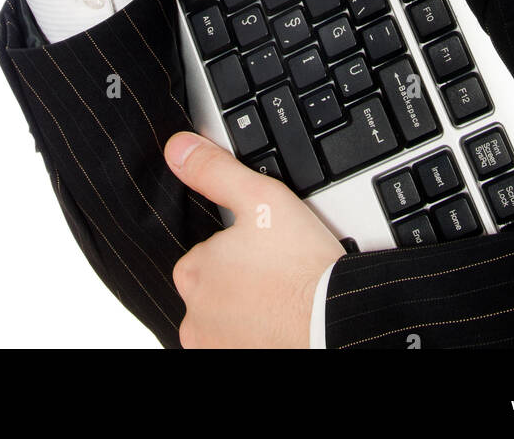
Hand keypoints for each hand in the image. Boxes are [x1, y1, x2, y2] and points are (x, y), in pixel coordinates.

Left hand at [165, 131, 345, 348]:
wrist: (335, 324)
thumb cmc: (302, 268)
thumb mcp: (261, 198)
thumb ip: (214, 171)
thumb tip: (177, 148)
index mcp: (193, 272)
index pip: (207, 254)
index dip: (240, 249)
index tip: (268, 252)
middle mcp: (194, 319)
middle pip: (215, 290)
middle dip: (241, 283)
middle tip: (280, 277)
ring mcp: (213, 349)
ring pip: (226, 322)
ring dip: (248, 314)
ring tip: (284, 302)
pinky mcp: (233, 366)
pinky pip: (239, 345)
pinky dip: (255, 338)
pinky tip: (280, 327)